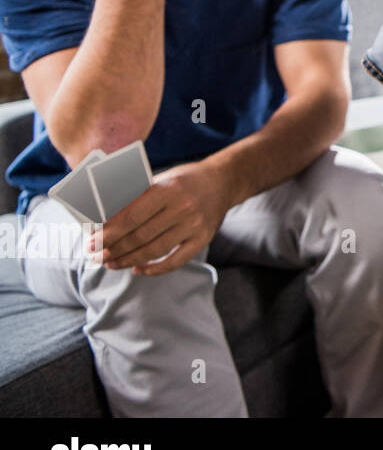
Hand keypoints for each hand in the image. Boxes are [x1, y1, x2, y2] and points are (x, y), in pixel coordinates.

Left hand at [92, 159, 231, 274]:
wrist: (223, 181)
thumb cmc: (184, 180)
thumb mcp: (160, 179)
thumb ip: (135, 197)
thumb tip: (102, 220)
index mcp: (167, 189)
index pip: (130, 217)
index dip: (108, 233)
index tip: (91, 242)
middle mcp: (183, 207)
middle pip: (140, 236)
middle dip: (113, 250)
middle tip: (97, 257)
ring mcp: (195, 225)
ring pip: (154, 250)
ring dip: (128, 261)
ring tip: (112, 264)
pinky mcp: (204, 238)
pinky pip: (176, 261)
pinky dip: (155, 269)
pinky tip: (139, 270)